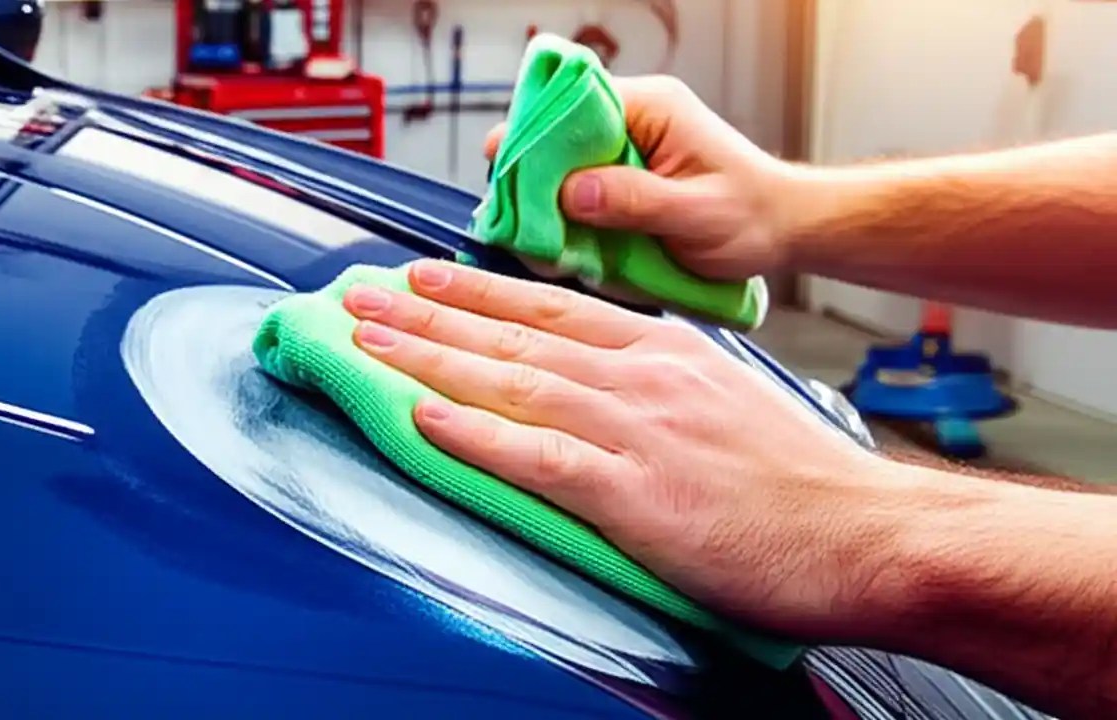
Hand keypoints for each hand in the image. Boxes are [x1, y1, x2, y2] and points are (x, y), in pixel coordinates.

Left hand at [343, 260, 917, 641]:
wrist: (868, 533)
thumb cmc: (803, 483)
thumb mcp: (729, 403)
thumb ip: (664, 385)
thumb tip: (611, 383)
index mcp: (666, 352)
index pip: (550, 309)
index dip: (479, 290)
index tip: (427, 276)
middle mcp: (642, 376)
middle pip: (514, 334)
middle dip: (429, 312)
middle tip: (363, 294)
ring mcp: (636, 430)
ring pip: (511, 380)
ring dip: (429, 357)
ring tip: (368, 339)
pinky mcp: (635, 493)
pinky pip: (536, 454)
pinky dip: (474, 432)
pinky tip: (424, 415)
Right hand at [486, 76, 802, 279]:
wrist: (784, 232)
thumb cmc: (754, 216)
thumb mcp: (695, 213)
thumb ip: (634, 200)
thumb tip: (571, 192)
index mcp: (650, 109)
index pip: (572, 103)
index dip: (531, 132)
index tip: (500, 166)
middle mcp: (631, 124)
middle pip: (555, 141)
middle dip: (534, 183)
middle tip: (522, 227)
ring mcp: (623, 155)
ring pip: (561, 176)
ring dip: (550, 213)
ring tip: (549, 252)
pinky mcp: (621, 186)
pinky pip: (578, 201)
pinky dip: (570, 228)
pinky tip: (572, 256)